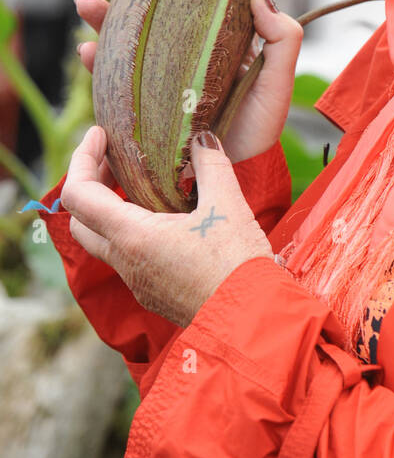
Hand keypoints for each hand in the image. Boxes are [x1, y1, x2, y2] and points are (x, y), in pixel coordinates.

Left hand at [60, 125, 274, 328]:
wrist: (252, 321)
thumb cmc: (237, 265)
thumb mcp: (228, 205)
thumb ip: (212, 164)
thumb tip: (203, 138)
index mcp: (132, 236)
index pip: (78, 195)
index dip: (82, 159)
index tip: (100, 136)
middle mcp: (126, 261)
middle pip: (81, 221)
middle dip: (90, 185)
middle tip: (114, 161)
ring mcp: (137, 282)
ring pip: (104, 242)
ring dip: (110, 211)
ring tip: (140, 187)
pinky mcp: (153, 294)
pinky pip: (128, 259)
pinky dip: (131, 233)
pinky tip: (165, 221)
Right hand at [75, 0, 303, 163]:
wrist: (233, 177)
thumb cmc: (258, 131)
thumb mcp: (278, 84)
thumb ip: (282, 41)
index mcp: (218, 37)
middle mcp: (185, 50)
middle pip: (155, 3)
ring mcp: (159, 73)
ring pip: (125, 34)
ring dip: (103, 15)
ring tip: (87, 3)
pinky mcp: (138, 100)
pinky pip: (111, 75)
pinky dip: (95, 62)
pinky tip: (87, 53)